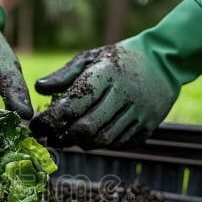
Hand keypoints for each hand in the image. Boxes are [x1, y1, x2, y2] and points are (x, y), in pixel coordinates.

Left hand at [31, 0, 201, 149]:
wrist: (165, 60)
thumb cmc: (119, 59)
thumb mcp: (91, 57)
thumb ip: (64, 75)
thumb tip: (39, 89)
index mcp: (106, 75)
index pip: (72, 105)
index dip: (50, 120)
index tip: (36, 127)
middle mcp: (124, 96)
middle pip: (87, 128)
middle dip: (63, 137)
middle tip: (50, 138)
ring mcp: (139, 114)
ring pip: (103, 140)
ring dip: (81, 144)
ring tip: (68, 138)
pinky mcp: (148, 127)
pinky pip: (119, 144)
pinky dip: (101, 144)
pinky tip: (91, 138)